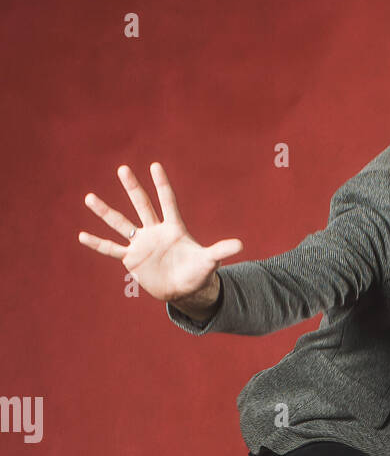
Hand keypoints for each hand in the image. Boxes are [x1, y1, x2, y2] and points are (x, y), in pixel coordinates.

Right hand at [77, 161, 242, 302]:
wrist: (184, 289)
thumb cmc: (197, 273)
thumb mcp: (209, 262)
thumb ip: (220, 251)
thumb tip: (241, 245)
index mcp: (173, 228)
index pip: (167, 202)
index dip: (162, 185)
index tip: (155, 166)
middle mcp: (154, 231)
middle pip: (142, 206)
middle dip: (133, 188)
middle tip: (123, 169)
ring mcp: (141, 244)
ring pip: (121, 223)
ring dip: (105, 212)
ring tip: (89, 198)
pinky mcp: (132, 259)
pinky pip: (111, 249)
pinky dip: (98, 244)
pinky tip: (82, 236)